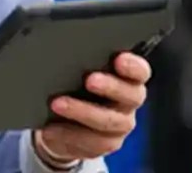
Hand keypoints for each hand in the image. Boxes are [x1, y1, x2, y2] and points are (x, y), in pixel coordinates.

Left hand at [33, 52, 151, 167]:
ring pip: (108, 121)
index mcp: (127, 79)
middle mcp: (128, 103)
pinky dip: (68, 133)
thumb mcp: (76, 71)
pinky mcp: (104, 144)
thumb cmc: (72, 87)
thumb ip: (80, 62)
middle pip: (131, 95)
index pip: (140, 71)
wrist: (60, 122)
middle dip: (111, 87)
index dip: (133, 65)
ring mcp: (119, 125)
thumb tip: (59, 47)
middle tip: (90, 80)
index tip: (119, 59)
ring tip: (57, 104)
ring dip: (82, 111)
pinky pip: (91, 142)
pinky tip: (50, 128)